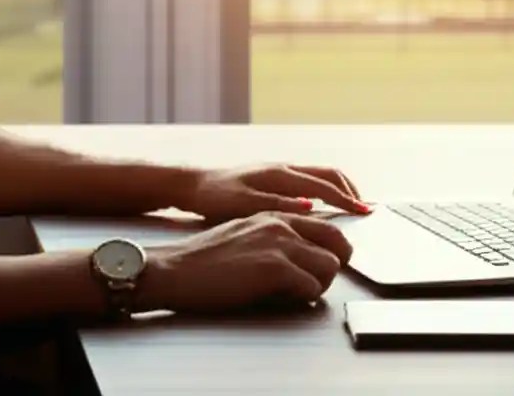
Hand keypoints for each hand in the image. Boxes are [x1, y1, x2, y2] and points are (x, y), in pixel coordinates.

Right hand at [139, 212, 351, 312]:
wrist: (174, 269)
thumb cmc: (204, 260)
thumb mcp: (245, 234)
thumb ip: (275, 237)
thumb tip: (302, 257)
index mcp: (276, 214)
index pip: (327, 225)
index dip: (333, 248)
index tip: (327, 264)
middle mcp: (283, 223)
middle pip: (339, 242)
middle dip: (336, 265)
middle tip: (319, 281)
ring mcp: (280, 243)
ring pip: (330, 266)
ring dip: (319, 284)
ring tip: (297, 293)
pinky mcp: (274, 267)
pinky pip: (311, 287)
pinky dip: (302, 298)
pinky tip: (282, 299)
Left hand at [178, 163, 369, 221]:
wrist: (193, 185)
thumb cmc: (214, 199)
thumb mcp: (244, 206)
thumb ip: (278, 205)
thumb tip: (310, 205)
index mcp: (280, 175)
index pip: (323, 186)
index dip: (345, 200)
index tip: (364, 212)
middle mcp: (284, 168)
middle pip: (328, 174)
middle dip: (350, 190)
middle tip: (365, 208)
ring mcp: (279, 170)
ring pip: (320, 174)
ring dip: (340, 187)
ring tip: (351, 204)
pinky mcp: (274, 176)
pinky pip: (310, 178)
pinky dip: (326, 188)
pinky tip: (324, 202)